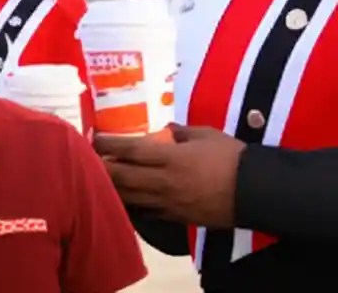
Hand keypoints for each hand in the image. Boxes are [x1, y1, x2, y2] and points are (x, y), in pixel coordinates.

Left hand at [94, 124, 246, 228]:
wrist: (257, 193)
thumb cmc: (232, 158)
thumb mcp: (207, 135)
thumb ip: (182, 131)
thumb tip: (167, 127)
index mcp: (170, 158)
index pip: (130, 150)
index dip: (108, 144)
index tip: (93, 137)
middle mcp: (163, 181)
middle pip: (121, 177)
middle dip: (100, 168)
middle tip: (86, 158)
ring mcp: (167, 202)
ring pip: (128, 197)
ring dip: (110, 187)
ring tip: (97, 178)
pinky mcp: (174, 217)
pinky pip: (145, 211)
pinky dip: (130, 204)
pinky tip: (122, 198)